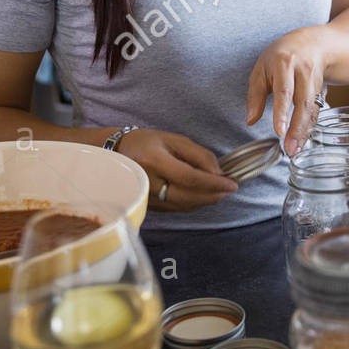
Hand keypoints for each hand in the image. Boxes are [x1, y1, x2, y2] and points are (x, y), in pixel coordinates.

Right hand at [116, 129, 237, 211]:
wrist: (116, 153)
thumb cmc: (146, 142)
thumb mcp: (174, 139)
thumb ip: (198, 155)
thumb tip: (218, 173)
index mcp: (154, 162)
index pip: (191, 178)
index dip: (214, 183)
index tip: (232, 183)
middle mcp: (149, 183)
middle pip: (189, 197)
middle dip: (214, 195)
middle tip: (230, 189)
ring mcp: (148, 198)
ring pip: (185, 206)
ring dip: (207, 200)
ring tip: (221, 191)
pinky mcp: (150, 206)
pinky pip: (178, 208)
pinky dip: (194, 203)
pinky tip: (204, 195)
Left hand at [245, 27, 327, 156]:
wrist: (314, 43)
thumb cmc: (282, 55)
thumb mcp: (262, 68)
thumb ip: (255, 94)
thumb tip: (250, 120)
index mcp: (285, 63)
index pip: (284, 90)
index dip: (282, 112)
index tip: (278, 131)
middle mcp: (304, 71)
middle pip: (303, 102)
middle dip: (296, 128)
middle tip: (289, 149)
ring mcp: (316, 81)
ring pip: (312, 109)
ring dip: (304, 132)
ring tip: (294, 150)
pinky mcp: (322, 91)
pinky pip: (316, 112)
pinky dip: (309, 128)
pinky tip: (301, 141)